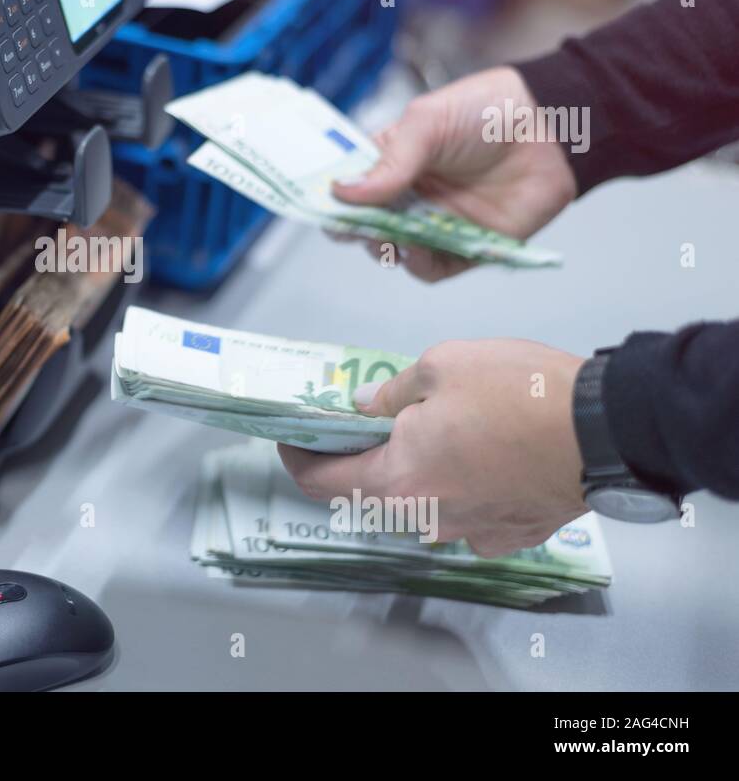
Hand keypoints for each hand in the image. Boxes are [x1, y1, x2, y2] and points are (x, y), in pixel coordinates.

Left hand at [278, 339, 588, 557]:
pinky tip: (470, 452)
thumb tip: (365, 408)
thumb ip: (391, 393)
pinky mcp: (510, 534)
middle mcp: (429, 520)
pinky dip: (454, 485)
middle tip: (355, 422)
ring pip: (418, 505)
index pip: (321, 483)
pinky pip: (464, 512)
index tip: (292, 436)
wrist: (609, 429)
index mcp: (399, 482)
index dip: (298, 457)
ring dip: (407, 471)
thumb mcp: (440, 367)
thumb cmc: (521, 393)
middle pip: (369, 496)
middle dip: (355, 459)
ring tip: (417, 428)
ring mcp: (472, 533)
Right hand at [332, 66, 577, 280]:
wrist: (551, 127)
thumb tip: (343, 192)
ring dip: (386, 249)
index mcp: (391, 161)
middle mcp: (408, 196)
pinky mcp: (465, 246)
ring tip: (390, 239)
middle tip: (356, 226)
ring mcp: (435, 222)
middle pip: (365, 225)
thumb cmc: (486, 112)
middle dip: (356, 229)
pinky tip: (417, 251)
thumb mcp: (426, 123)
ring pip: (394, 250)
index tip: (323, 206)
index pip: (348, 188)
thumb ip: (388, 162)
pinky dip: (419, 265)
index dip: (331, 199)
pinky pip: (432, 268)